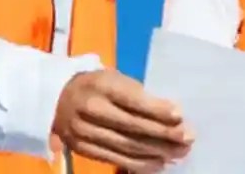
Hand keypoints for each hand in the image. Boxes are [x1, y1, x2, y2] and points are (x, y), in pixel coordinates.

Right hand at [51, 69, 193, 172]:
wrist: (56, 98)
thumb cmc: (98, 85)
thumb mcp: (116, 79)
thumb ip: (139, 95)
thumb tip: (172, 115)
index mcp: (102, 86)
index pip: (133, 100)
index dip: (157, 109)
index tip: (180, 115)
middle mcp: (91, 110)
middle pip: (132, 126)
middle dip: (164, 134)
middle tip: (188, 138)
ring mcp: (84, 132)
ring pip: (126, 145)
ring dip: (156, 151)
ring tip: (179, 153)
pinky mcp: (83, 149)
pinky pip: (115, 159)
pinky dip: (139, 163)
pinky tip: (159, 163)